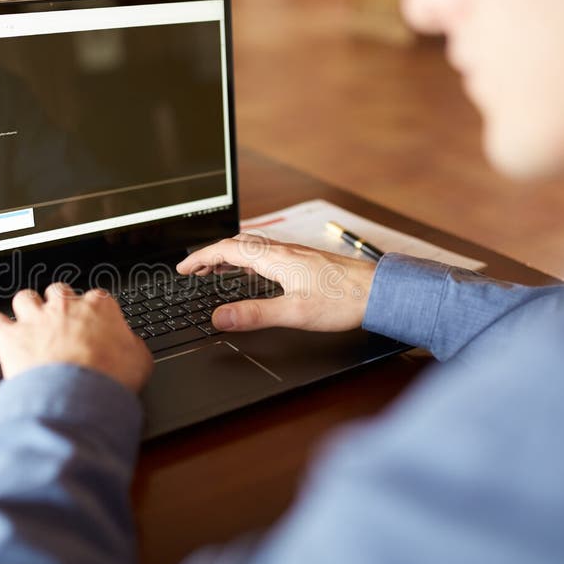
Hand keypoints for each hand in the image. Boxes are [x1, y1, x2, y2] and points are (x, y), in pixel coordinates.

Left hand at [0, 283, 153, 392]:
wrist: (80, 394)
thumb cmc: (110, 378)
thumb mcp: (140, 361)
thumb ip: (133, 347)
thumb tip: (133, 347)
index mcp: (99, 307)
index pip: (96, 298)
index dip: (93, 312)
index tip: (94, 324)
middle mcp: (65, 306)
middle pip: (58, 292)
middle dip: (57, 304)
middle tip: (61, 322)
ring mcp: (36, 319)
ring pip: (24, 298)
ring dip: (25, 309)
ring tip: (27, 323)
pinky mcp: (11, 337)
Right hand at [176, 233, 377, 331]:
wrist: (381, 292)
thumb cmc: (344, 300)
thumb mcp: (294, 313)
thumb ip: (254, 314)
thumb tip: (220, 317)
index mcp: (275, 258)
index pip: (227, 251)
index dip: (200, 258)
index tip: (183, 268)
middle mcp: (284, 251)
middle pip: (237, 245)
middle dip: (211, 255)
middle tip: (194, 269)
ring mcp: (296, 254)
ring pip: (253, 248)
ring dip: (230, 256)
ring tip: (217, 269)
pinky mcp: (306, 262)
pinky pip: (267, 254)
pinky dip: (249, 261)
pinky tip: (256, 274)